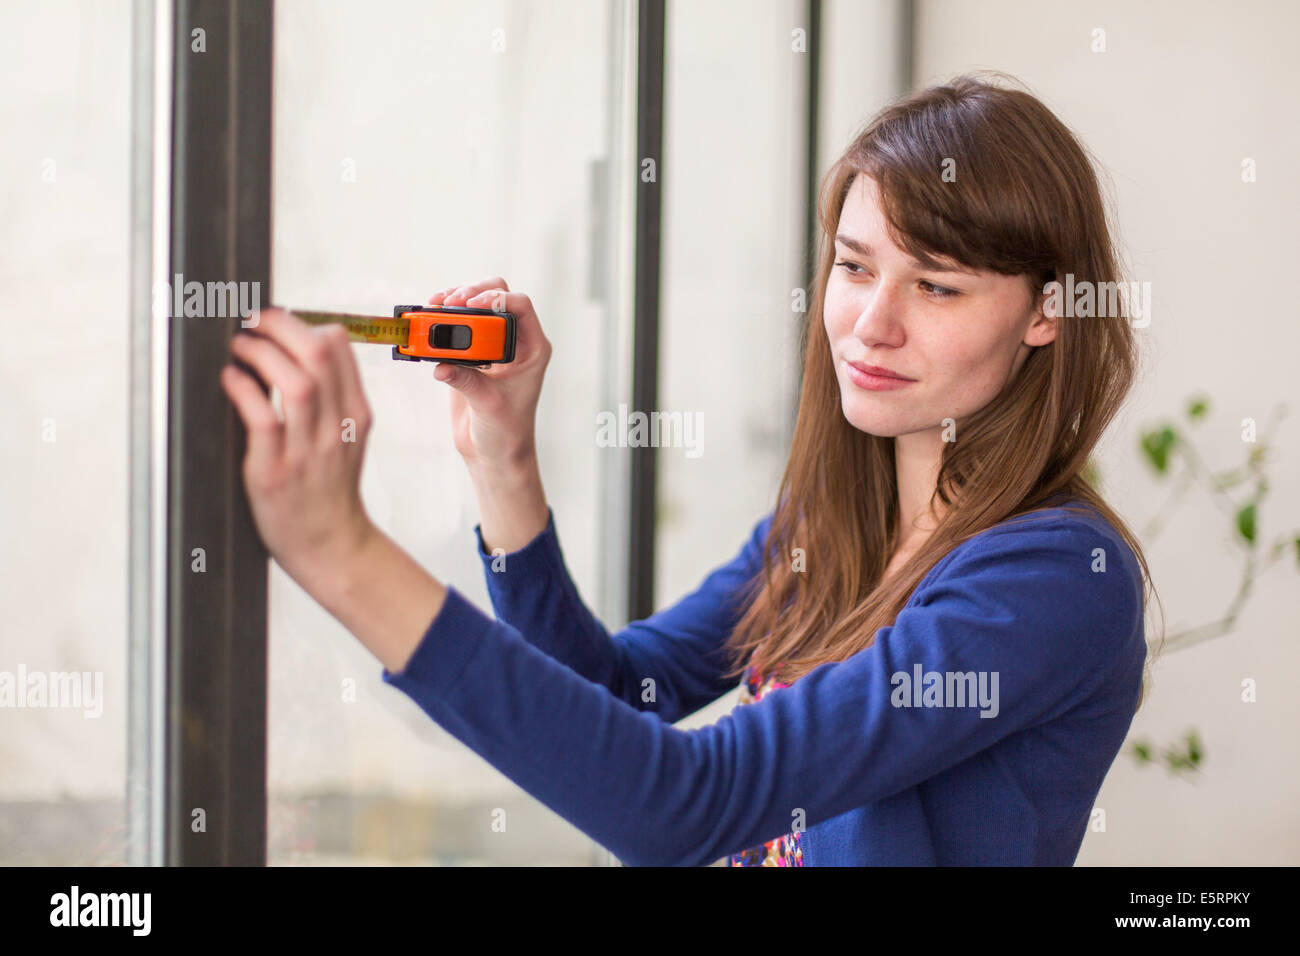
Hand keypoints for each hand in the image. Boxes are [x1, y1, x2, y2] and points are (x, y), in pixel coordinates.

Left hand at [219, 307, 375, 585]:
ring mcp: (307, 450)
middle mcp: (335, 427)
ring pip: (295, 383)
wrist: (330, 545)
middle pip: (317, 355)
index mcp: (355, 413)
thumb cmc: (329, 490)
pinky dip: (244, 390)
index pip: (339, 346)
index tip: (278, 321)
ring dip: (261, 353)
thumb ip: (333, 396)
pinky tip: (232, 379)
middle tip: (254, 322)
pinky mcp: (275, 472)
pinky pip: (263, 419)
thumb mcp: (347, 437)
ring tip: (240, 346)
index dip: (304, 322)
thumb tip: (304, 344)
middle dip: (280, 326)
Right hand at [430, 277, 551, 475]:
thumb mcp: (488, 405)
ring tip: (433, 308)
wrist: (495, 451)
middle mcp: (515, 342)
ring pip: (476, 306)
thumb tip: (442, 365)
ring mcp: (492, 345)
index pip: (521, 306)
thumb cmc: (507, 431)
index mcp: (532, 349)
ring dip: (453, 302)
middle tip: (450, 302)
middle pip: (497, 295)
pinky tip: (428, 323)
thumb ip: (467, 382)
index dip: (496, 298)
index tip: (471, 306)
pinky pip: (457, 326)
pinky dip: (442, 320)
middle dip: (472, 293)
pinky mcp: (470, 354)